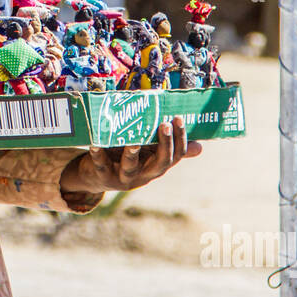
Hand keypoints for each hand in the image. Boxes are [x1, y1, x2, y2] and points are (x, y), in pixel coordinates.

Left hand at [59, 116, 201, 194]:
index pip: (175, 155)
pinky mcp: (103, 176)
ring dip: (132, 154)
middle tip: (165, 125)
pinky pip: (101, 165)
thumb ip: (168, 148)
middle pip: (159, 163)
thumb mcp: (149, 155)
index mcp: (157, 166)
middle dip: (164, 145)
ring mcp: (123, 177)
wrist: (97, 178)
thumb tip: (200, 146)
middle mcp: (144, 174)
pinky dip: (98, 155)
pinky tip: (96, 145)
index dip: (179, 139)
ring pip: (131, 168)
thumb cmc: (126, 159)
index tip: (178, 119)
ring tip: (134, 141)